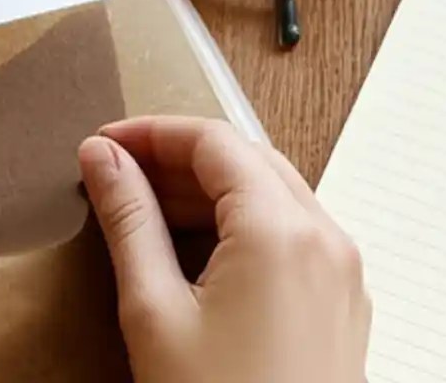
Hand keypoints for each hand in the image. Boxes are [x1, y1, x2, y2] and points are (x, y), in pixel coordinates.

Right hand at [78, 117, 370, 382]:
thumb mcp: (154, 311)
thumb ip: (128, 221)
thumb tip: (104, 159)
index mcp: (281, 230)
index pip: (213, 141)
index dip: (151, 132)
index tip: (103, 146)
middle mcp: (325, 238)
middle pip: (246, 160)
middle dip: (178, 159)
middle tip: (117, 176)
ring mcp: (341, 271)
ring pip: (272, 193)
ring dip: (210, 190)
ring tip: (146, 213)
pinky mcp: (342, 301)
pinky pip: (292, 233)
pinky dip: (243, 224)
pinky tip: (197, 251)